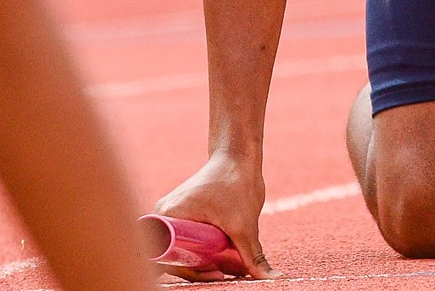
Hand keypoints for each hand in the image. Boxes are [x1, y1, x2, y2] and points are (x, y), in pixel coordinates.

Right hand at [155, 152, 273, 280]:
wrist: (238, 156)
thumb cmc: (236, 183)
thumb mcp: (244, 225)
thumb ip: (253, 255)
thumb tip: (270, 278)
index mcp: (168, 216)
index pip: (168, 258)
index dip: (190, 271)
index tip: (215, 273)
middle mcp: (164, 216)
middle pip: (175, 257)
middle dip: (200, 269)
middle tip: (224, 273)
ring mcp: (174, 216)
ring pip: (184, 251)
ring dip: (205, 263)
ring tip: (230, 267)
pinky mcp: (185, 216)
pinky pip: (189, 242)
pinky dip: (206, 253)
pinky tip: (226, 260)